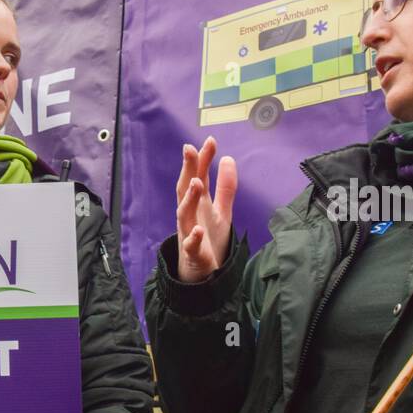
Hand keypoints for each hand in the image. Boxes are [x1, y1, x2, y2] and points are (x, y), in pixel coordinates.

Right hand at [175, 136, 236, 283]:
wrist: (200, 272)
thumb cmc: (208, 238)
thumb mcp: (221, 210)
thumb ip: (225, 186)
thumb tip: (227, 158)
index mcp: (197, 203)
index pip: (198, 176)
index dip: (203, 159)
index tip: (210, 140)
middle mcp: (190, 215)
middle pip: (185, 189)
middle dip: (187, 170)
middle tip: (190, 150)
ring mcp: (189, 233)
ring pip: (184, 213)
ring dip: (189, 198)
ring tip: (197, 183)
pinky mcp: (193, 253)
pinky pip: (191, 245)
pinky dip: (193, 238)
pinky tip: (198, 231)